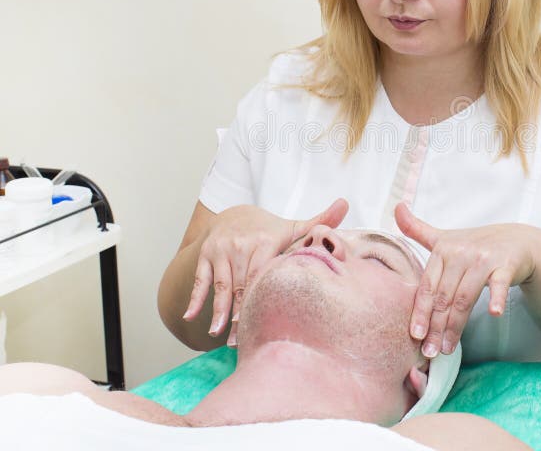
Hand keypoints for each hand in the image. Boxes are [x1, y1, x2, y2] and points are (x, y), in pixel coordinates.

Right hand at [184, 199, 348, 345]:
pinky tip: (190, 317)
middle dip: (240, 313)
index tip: (264, 317)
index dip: (261, 295)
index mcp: (264, 241)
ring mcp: (221, 251)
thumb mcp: (294, 226)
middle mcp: (240, 245)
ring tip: (219, 334)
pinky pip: (200, 280)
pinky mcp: (206, 256)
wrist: (235, 214)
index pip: (262, 273)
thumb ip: (321, 221)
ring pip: (221, 286)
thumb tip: (345, 203)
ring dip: (218, 312)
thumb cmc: (271, 230)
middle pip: (241, 285)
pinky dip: (195, 299)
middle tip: (241, 341)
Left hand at [395, 202, 537, 357]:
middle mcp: (461, 253)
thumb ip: (418, 229)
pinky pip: (499, 284)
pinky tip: (494, 313)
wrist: (517, 240)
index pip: (427, 286)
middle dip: (435, 327)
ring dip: (456, 325)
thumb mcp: (445, 237)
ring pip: (465, 297)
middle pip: (444, 297)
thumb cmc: (476, 244)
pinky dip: (497, 297)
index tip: (415, 335)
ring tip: (448, 348)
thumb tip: (396, 207)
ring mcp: (483, 259)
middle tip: (430, 352)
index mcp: (443, 250)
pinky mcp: (506, 266)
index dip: (419, 311)